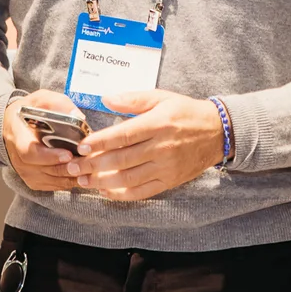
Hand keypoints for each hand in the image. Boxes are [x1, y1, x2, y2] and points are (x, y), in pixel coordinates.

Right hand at [3, 90, 80, 191]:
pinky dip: (69, 181)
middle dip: (68, 167)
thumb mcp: (39, 99)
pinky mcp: (34, 181)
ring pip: (52, 180)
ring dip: (71, 176)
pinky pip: (54, 186)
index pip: (30, 153)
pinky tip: (83, 174)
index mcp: (17, 138)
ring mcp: (26, 173)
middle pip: (45, 169)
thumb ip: (57, 103)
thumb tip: (77, 115)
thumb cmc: (27, 113)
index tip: (68, 154)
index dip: (50, 156)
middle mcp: (19, 160)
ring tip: (89, 167)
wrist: (10, 128)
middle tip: (87, 162)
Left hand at [65, 90, 223, 201]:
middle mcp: (161, 147)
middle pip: (121, 159)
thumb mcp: (161, 97)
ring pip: (128, 178)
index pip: (122, 136)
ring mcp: (166, 167)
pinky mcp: (169, 181)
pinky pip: (142, 192)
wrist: (217, 133)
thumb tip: (106, 99)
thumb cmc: (185, 112)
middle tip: (73, 166)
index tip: (81, 147)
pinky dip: (121, 194)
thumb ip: (132, 99)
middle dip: (93, 165)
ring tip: (83, 180)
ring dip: (102, 181)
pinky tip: (105, 191)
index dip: (99, 143)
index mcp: (157, 124)